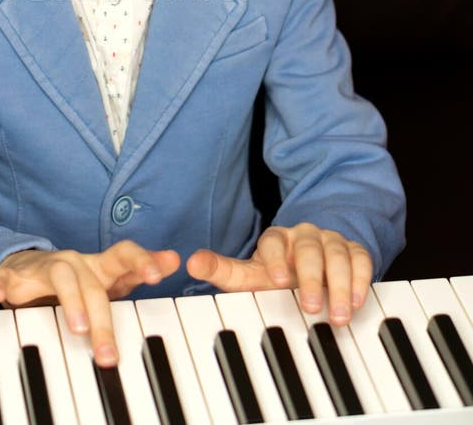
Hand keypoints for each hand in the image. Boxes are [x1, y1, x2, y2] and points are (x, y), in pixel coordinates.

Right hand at [0, 241, 179, 365]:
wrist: (23, 268)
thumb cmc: (74, 282)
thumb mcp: (107, 282)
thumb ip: (136, 274)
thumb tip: (175, 258)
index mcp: (99, 267)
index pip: (125, 256)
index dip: (143, 262)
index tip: (160, 272)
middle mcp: (75, 264)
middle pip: (93, 283)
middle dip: (103, 318)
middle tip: (109, 352)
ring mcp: (45, 268)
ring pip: (62, 280)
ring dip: (71, 303)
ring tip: (78, 329)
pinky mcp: (13, 277)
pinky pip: (5, 279)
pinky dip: (1, 285)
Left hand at [187, 223, 372, 324]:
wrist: (311, 268)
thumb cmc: (276, 275)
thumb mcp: (249, 275)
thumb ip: (221, 270)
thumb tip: (190, 263)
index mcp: (275, 239)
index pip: (273, 242)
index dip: (276, 259)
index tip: (276, 280)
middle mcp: (303, 236)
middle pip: (309, 249)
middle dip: (311, 278)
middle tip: (310, 306)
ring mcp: (330, 241)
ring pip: (337, 254)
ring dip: (339, 285)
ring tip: (338, 314)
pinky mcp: (354, 250)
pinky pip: (361, 258)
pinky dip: (361, 278)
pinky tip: (359, 301)